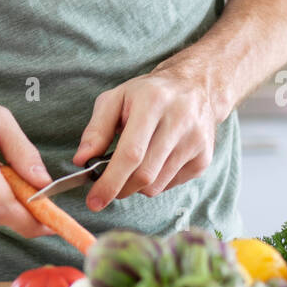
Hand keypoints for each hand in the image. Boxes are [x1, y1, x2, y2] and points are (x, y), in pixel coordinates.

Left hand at [72, 65, 223, 210]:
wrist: (195, 86)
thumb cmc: (148, 93)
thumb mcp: (116, 99)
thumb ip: (96, 129)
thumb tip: (81, 160)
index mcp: (153, 102)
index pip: (131, 153)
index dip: (110, 181)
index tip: (94, 200)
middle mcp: (179, 121)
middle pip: (144, 175)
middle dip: (119, 189)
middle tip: (106, 187)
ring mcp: (196, 141)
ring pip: (156, 185)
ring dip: (136, 186)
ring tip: (132, 166)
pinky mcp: (204, 158)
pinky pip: (171, 185)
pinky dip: (154, 182)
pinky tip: (154, 161)